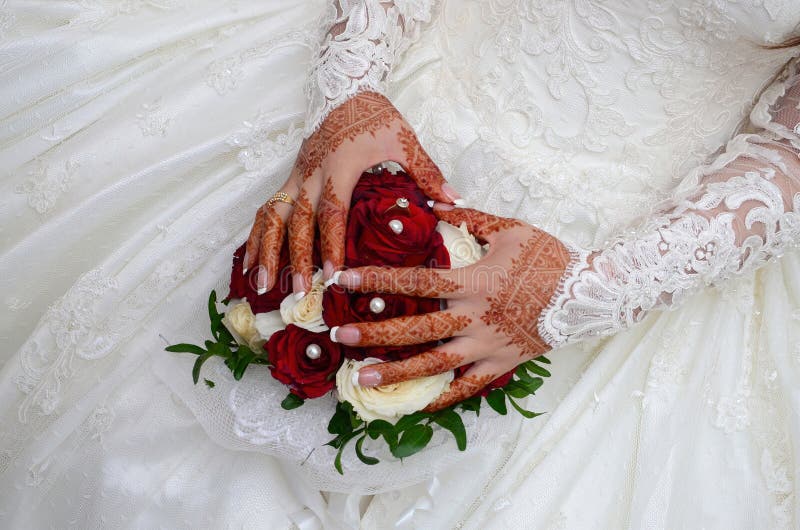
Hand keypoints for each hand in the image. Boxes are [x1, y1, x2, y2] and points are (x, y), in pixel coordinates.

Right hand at [243, 91, 460, 294]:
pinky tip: (250, 262)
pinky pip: (268, 209)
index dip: (331, 243)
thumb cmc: (374, 115)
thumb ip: (427, 173)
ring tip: (261, 283)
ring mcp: (296, 175)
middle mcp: (311, 173)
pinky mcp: (290, 177)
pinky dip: (256, 236)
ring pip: (274, 216)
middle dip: (296, 257)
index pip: (332, 211)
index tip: (333, 272)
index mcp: (340, 166)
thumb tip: (453, 201)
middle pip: (298, 220)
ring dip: (266, 251)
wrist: (344, 87)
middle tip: (299, 289)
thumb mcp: (404, 140)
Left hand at [330, 207, 571, 410]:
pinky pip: (468, 387)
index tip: (344, 282)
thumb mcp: (510, 229)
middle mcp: (474, 318)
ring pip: (435, 363)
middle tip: (339, 337)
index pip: (415, 281)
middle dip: (374, 333)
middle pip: (416, 328)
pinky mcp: (501, 364)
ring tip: (362, 379)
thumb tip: (436, 203)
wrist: (591, 294)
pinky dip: (443, 397)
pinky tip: (417, 404)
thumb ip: (470, 219)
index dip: (377, 281)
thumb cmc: (550, 258)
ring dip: (397, 371)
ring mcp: (487, 345)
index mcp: (473, 282)